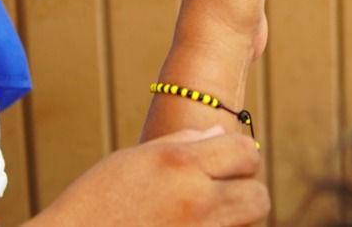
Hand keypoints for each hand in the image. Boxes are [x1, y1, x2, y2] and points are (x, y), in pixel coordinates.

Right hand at [33, 127, 267, 226]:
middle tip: (224, 191)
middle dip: (246, 191)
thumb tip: (220, 134)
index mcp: (180, 165)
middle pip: (258, 196)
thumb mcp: (132, 159)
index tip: (229, 161)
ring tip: (206, 214)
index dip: (240, 154)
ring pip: (248, 226)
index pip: (244, 151)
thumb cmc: (93, 203)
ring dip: (237, 220)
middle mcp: (196, 201)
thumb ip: (182, 143)